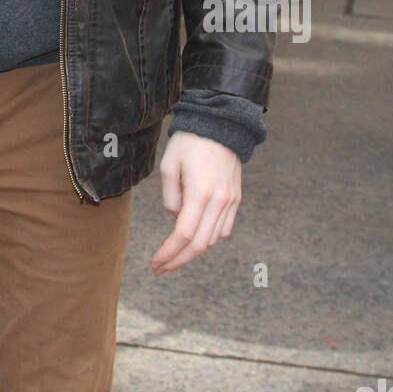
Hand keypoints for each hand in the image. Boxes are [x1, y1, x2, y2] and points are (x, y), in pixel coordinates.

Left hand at [151, 131, 240, 274]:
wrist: (221, 124)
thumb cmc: (190, 142)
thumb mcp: (169, 165)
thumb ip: (170, 196)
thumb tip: (176, 217)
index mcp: (200, 193)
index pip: (184, 235)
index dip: (169, 254)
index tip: (155, 264)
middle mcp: (220, 201)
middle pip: (200, 245)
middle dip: (178, 260)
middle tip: (160, 267)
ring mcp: (231, 202)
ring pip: (212, 239)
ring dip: (193, 251)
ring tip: (173, 252)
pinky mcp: (236, 199)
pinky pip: (223, 228)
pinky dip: (208, 237)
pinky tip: (194, 234)